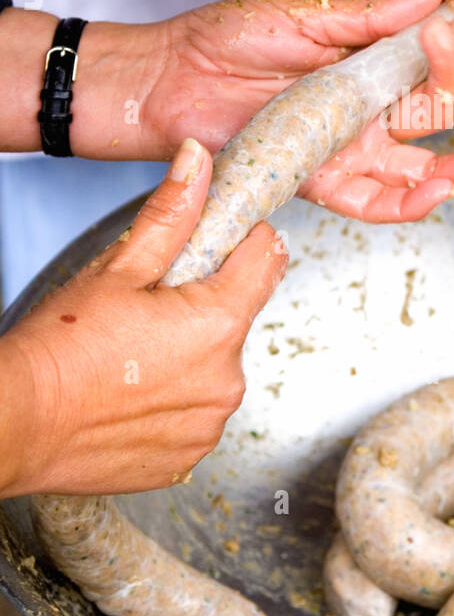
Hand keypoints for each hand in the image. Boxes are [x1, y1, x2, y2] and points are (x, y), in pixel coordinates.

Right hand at [1, 140, 285, 495]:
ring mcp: (209, 423)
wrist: (16, 424)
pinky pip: (195, 411)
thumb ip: (172, 212)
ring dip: (187, 355)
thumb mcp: (118, 267)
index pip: (267, 259)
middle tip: (146, 307)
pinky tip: (129, 391)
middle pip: (236, 315)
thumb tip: (199, 159)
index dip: (243, 240)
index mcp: (218, 323)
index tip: (216, 239)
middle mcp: (227, 379)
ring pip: (215, 366)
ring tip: (130, 354)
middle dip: (202, 303)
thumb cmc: (59, 348)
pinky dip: (171, 398)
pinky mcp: (189, 455)